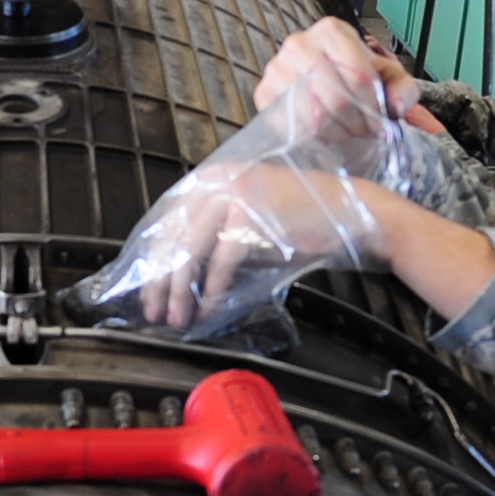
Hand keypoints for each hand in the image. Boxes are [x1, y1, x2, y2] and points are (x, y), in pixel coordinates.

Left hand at [135, 162, 394, 330]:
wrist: (349, 213)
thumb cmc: (300, 220)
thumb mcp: (248, 221)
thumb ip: (213, 236)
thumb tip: (178, 274)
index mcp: (212, 178)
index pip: (167, 219)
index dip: (152, 258)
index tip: (145, 287)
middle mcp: (217, 181)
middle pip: (172, 236)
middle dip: (159, 280)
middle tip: (152, 310)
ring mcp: (234, 196)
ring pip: (190, 250)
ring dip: (180, 291)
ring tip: (176, 317)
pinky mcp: (252, 216)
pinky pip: (221, 262)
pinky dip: (212, 291)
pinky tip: (208, 310)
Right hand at [256, 18, 445, 135]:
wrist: (324, 81)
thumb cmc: (354, 77)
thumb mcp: (387, 75)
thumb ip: (402, 88)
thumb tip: (394, 105)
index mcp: (332, 31)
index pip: (357, 75)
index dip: (373, 106)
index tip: (380, 122)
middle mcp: (300, 44)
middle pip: (335, 97)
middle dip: (356, 122)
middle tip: (365, 132)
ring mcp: (277, 68)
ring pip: (313, 115)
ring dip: (337, 132)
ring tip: (348, 133)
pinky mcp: (264, 93)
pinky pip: (292, 124)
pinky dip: (312, 136)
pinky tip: (325, 133)